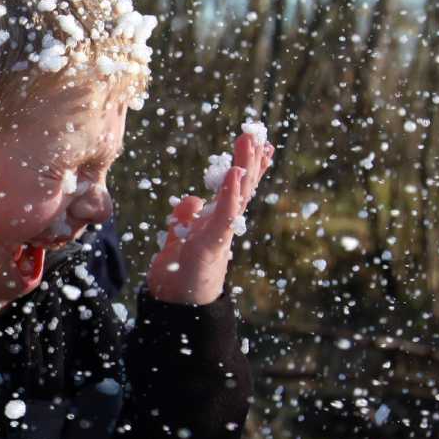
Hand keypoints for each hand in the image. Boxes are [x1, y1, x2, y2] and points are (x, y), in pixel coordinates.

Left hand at [147, 128, 273, 305]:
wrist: (177, 307)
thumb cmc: (180, 275)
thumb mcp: (179, 238)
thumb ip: (185, 218)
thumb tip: (193, 200)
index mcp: (215, 221)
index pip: (234, 188)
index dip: (248, 166)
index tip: (261, 144)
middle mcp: (222, 225)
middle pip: (241, 186)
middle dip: (250, 159)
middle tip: (256, 132)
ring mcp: (220, 233)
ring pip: (238, 197)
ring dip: (245, 168)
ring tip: (251, 142)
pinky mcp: (212, 245)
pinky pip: (223, 216)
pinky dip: (229, 194)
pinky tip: (234, 173)